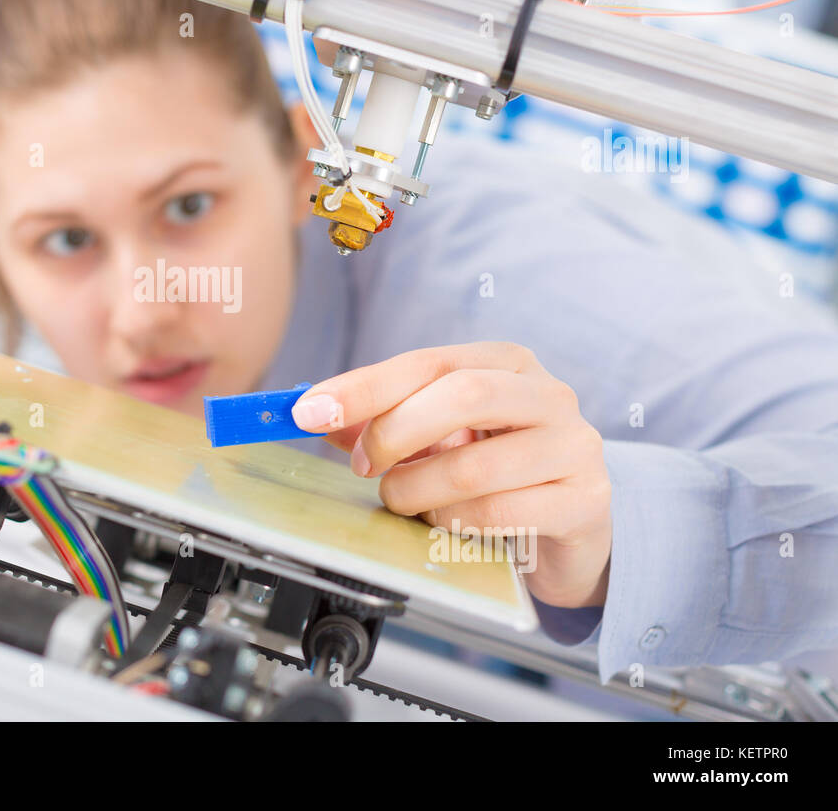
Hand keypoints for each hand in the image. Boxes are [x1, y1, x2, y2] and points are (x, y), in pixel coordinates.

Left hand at [290, 341, 611, 607]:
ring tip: (405, 500)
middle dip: (393, 433)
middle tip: (362, 466)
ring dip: (417, 491)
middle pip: (461, 396)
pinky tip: (449, 525)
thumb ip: (382, 422)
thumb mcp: (441, 437)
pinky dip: (453, 524)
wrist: (574, 530)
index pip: (427, 362)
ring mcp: (573, 446)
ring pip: (473, 467)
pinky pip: (496, 514)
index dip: (363, 387)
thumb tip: (314, 412)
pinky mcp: (584, 500)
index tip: (309, 412)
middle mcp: (548, 394)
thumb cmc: (499, 474)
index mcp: (507, 362)